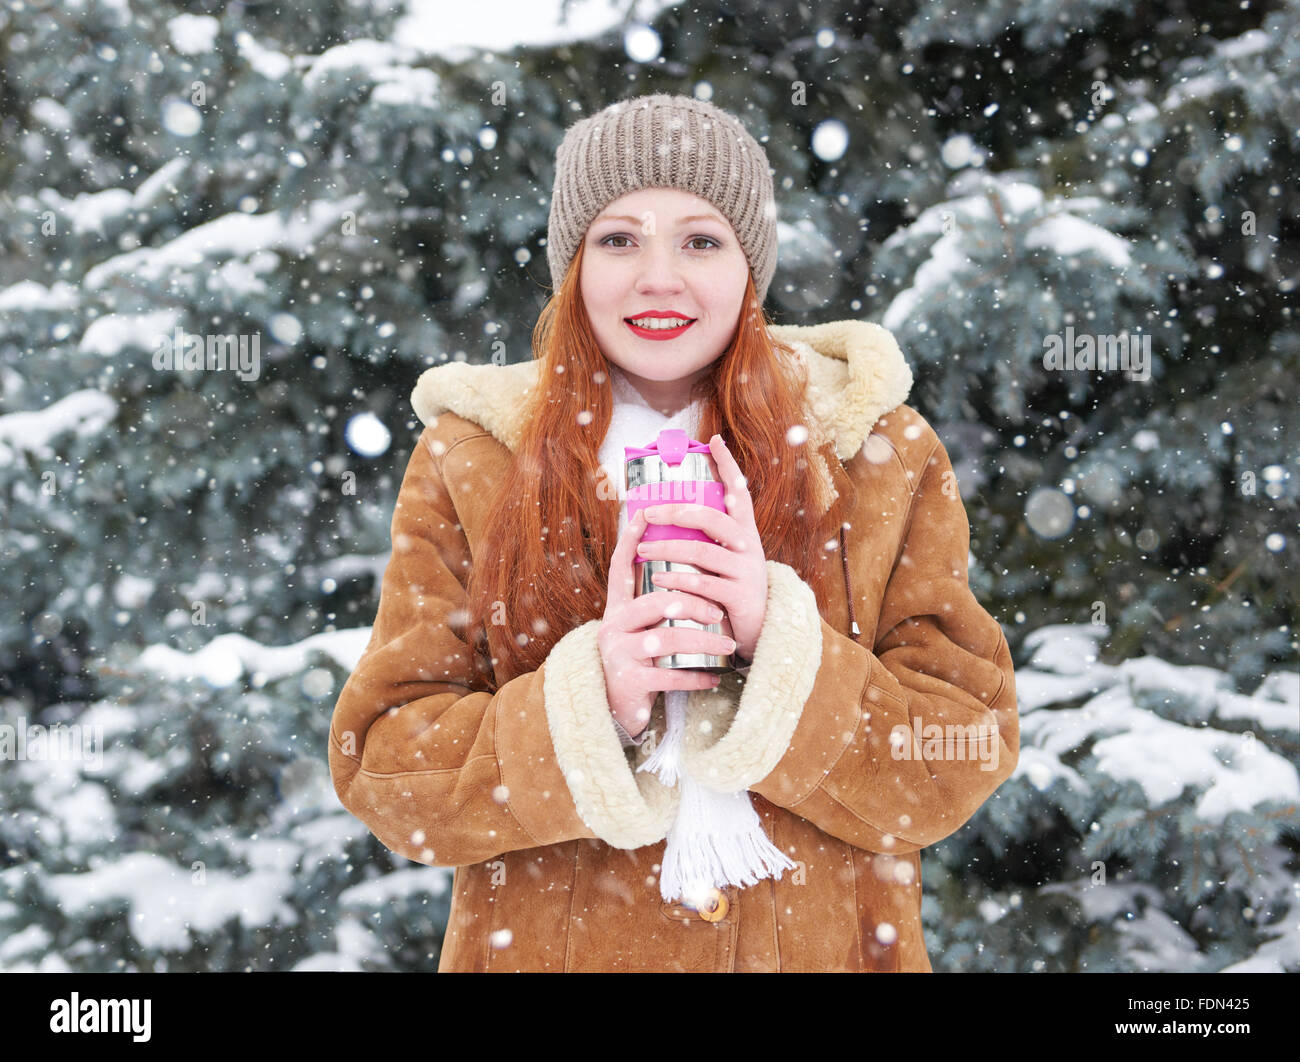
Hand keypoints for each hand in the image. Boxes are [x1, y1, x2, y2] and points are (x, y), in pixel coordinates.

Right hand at [598, 509, 737, 737]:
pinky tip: (715, 678)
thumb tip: (689, 571)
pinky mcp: (628, 681)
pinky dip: (696, 677)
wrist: (615, 710)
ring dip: (703, 642)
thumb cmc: (638, 663)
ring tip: (729, 647)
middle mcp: (612, 626)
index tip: (646, 514)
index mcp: (617, 609)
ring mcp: (618, 654)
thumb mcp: (640, 630)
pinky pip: (669, 675)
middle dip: (694, 604)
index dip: (630, 539)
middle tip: (720, 613)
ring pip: (666, 639)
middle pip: (656, 603)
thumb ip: (656, 606)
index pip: (620, 567)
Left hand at [634, 434, 767, 661]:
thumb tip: (666, 514)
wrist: (758, 631)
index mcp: (745, 532)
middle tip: (648, 510)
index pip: (739, 492)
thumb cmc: (732, 590)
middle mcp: (749, 547)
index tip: (714, 441)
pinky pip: (703, 584)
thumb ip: (706, 540)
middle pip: (712, 518)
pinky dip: (678, 579)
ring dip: (667, 548)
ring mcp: (746, 571)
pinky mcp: (740, 597)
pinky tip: (658, 577)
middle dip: (676, 511)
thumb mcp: (725, 560)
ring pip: (702, 552)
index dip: (728, 466)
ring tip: (642, 547)